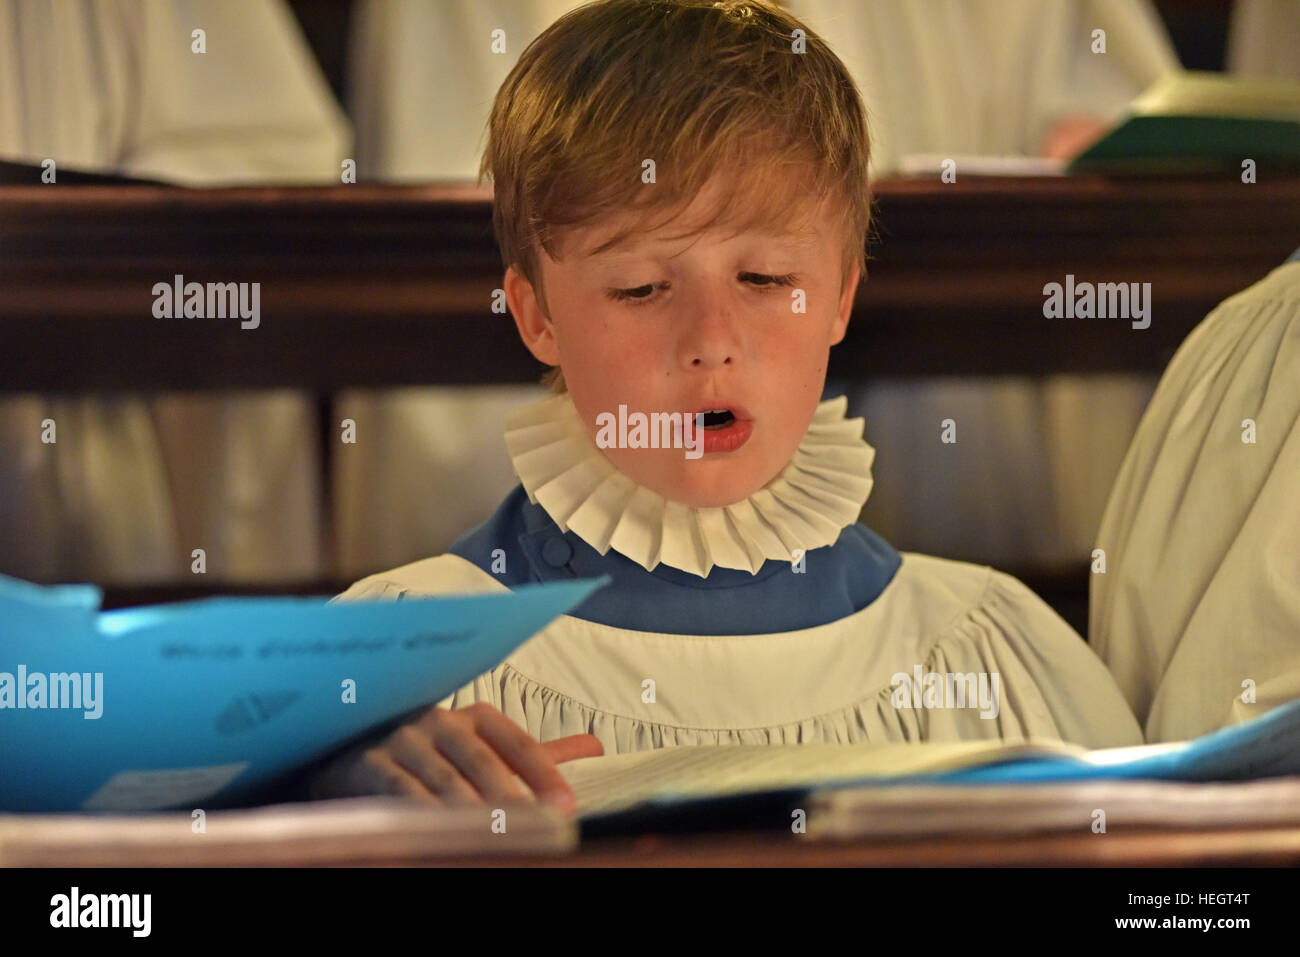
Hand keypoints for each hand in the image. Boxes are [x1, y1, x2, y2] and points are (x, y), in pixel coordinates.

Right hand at [305, 702, 603, 812]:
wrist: (348, 752)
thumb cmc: (429, 754)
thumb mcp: (480, 748)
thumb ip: (531, 755)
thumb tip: (594, 747)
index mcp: (474, 715)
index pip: (517, 743)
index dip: (544, 773)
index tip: (568, 805)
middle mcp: (439, 720)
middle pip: (482, 764)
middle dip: (511, 799)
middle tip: (535, 828)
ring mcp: (402, 740)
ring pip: (444, 783)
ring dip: (471, 813)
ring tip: (497, 837)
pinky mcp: (368, 765)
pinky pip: (402, 795)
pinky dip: (425, 816)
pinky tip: (442, 834)